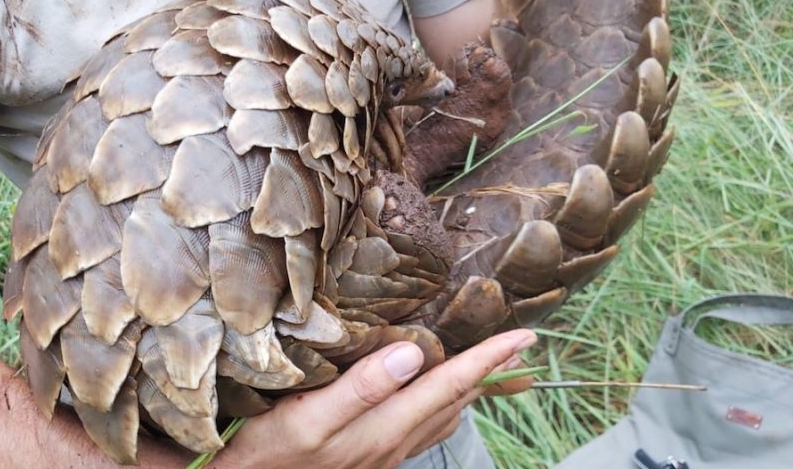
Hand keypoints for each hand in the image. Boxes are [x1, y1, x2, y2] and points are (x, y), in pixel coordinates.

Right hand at [212, 329, 536, 468]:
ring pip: (444, 417)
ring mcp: (384, 453)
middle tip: (521, 344)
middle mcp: (393, 442)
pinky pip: (424, 427)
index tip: (522, 336)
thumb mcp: (308, 416)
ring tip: (491, 367)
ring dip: (472, 389)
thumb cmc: (269, 455)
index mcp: (384, 427)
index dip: (487, 359)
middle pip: (456, 402)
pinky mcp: (370, 456)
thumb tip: (412, 353)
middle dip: (491, 372)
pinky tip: (436, 397)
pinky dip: (444, 405)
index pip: (448, 385)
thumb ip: (362, 387)